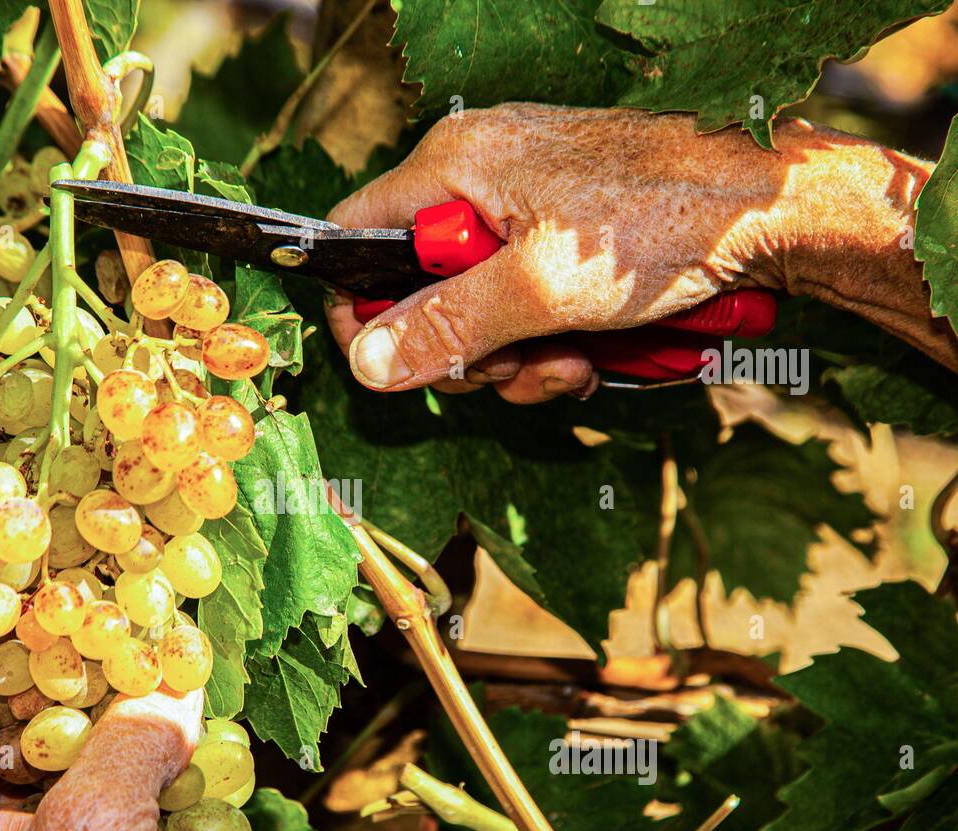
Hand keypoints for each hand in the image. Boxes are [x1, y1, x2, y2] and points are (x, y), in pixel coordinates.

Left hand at [0, 564, 202, 830]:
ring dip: (89, 702)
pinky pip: (80, 791)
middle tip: (75, 587)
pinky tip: (160, 722)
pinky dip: (118, 752)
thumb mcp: (102, 827)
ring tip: (127, 643)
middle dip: (40, 652)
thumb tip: (173, 681)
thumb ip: (133, 736)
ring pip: (43, 753)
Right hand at [326, 103, 952, 399]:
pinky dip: (546, 340)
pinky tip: (589, 351)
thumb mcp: (540, 290)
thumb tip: (366, 364)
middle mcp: (477, 177)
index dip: (364, 311)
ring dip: (515, 357)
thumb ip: (447, 326)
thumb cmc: (664, 224)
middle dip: (464, 349)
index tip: (399, 365)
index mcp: (453, 165)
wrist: (772, 209)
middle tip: (513, 365)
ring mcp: (521, 207)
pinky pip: (521, 303)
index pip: (356, 241)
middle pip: (417, 289)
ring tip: (572, 360)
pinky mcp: (558, 237)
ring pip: (475, 310)